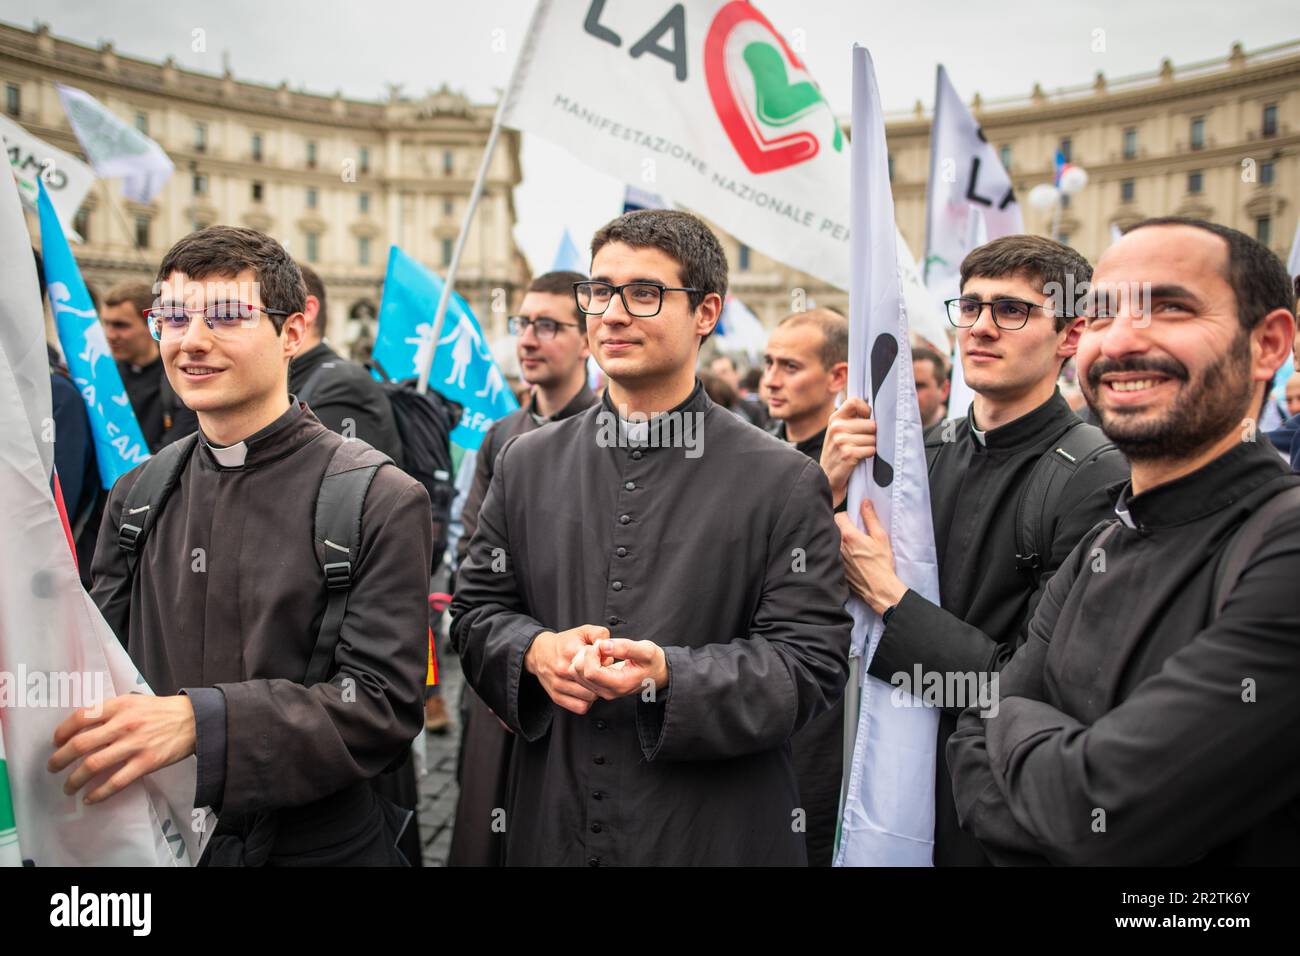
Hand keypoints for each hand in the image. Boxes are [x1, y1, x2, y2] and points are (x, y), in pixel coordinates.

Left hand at [48, 694, 195, 804]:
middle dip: (60, 759)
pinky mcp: (147, 762)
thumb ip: (111, 711)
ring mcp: (135, 744)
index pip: (81, 717)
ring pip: (94, 765)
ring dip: (75, 779)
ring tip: (68, 787)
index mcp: (119, 706)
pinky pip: (116, 782)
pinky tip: (90, 798)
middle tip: (53, 767)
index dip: (62, 731)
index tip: (55, 742)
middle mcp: (124, 724)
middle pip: (81, 744)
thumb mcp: (134, 701)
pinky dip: (99, 793)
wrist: (195, 719)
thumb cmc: (161, 711)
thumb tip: (83, 727)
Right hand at [524, 625, 604, 714]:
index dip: (606, 664)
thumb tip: (609, 648)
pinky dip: (586, 702)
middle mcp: (563, 670)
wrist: (539, 653)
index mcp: (570, 652)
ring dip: (595, 692)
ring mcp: (559, 685)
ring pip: (589, 698)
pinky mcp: (556, 697)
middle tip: (601, 674)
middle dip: (602, 680)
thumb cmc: (564, 643)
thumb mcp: (583, 631)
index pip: (597, 664)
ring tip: (593, 682)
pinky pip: (580, 707)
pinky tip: (586, 691)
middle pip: (594, 684)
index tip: (604, 661)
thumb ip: (599, 634)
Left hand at [571, 639, 667, 700]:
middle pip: (579, 673)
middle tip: (600, 645)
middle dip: (585, 654)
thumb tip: (603, 645)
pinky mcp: (597, 688)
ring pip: (576, 674)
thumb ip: (625, 647)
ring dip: (584, 658)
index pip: (591, 672)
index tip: (602, 643)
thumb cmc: (653, 662)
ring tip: (600, 651)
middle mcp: (607, 692)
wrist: (657, 675)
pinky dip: (584, 662)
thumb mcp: (646, 650)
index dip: (591, 654)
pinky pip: (579, 675)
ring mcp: (601, 691)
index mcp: (619, 684)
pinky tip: (598, 656)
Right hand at [821, 398, 876, 506]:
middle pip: (871, 424)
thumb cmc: (837, 453)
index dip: (866, 410)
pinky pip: (871, 450)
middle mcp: (837, 427)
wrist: (825, 477)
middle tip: (861, 443)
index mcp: (835, 419)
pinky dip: (868, 455)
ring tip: (858, 452)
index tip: (866, 419)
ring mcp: (841, 440)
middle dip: (871, 435)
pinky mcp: (848, 453)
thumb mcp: (838, 433)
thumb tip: (874, 413)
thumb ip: (851, 420)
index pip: (854, 402)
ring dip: (869, 447)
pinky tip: (858, 459)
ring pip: (873, 438)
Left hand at [835, 499, 907, 615]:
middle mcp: (838, 546)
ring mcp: (835, 557)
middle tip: (855, 532)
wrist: (879, 589)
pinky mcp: (836, 567)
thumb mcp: (880, 537)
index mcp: (849, 536)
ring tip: (854, 546)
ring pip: (833, 541)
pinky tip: (852, 558)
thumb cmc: (881, 565)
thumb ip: (871, 518)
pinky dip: (840, 553)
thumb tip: (865, 503)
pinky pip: (834, 554)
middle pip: (834, 528)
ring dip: (840, 540)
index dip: (846, 515)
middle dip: (842, 527)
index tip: (854, 520)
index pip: (838, 516)